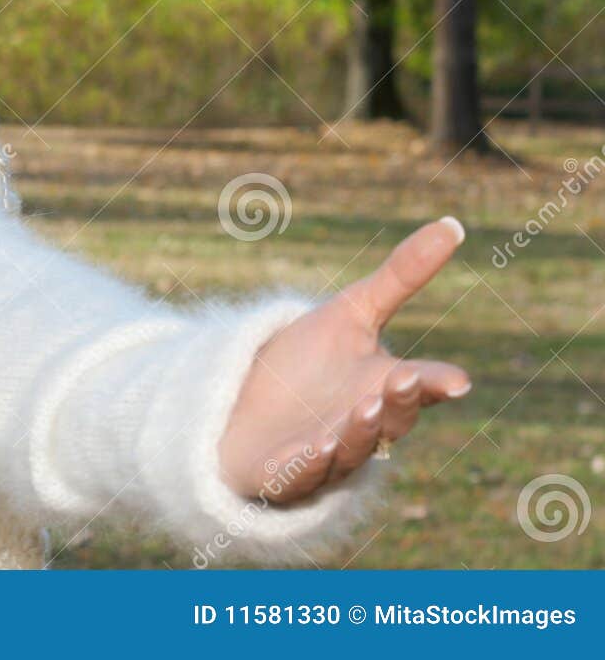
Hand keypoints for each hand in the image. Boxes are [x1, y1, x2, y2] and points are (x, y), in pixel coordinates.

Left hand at [217, 216, 473, 504]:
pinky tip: (311, 449)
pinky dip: (308, 465)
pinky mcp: (281, 474)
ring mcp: (324, 455)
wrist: (245, 401)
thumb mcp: (351, 313)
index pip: (418, 388)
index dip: (435, 384)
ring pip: (348, 450)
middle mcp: (360, 427)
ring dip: (358, 432)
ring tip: (366, 407)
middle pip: (389, 421)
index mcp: (384, 389)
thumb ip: (400, 276)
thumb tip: (453, 225)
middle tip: (402, 380)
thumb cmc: (307, 361)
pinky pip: (298, 475)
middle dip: (398, 404)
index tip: (454, 379)